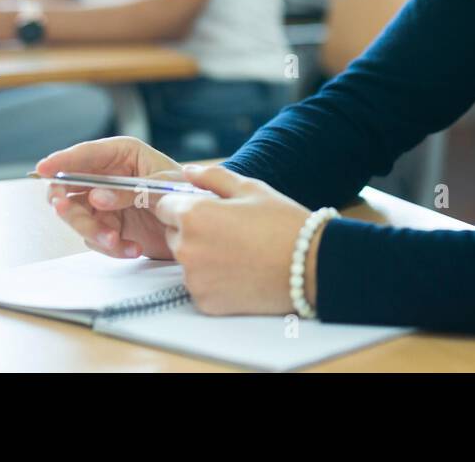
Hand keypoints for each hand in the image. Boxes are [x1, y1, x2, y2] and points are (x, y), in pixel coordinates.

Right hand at [37, 136, 183, 260]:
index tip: (44, 169)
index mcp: (120, 154)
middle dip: (67, 205)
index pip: (84, 154)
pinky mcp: (109, 226)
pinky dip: (112, 247)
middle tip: (66, 211)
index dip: (62, 160)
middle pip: (68, 189)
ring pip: (77, 217)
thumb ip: (128, 191)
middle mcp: (106, 177)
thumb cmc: (186, 191)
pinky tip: (134, 248)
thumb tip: (96, 198)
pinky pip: (96, 239)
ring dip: (93, 231)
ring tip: (116, 240)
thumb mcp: (162, 186)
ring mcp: (105, 204)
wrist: (199, 223)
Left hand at [154, 165, 318, 315]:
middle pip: (173, 235)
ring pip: (186, 261)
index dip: (184, 205)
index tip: (209, 210)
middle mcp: (186, 249)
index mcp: (193, 215)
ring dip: (203, 256)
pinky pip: (199, 285)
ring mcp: (194, 279)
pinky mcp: (204, 302)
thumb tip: (188, 171)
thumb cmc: (282, 222)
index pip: (163, 206)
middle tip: (230, 231)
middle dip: (193, 231)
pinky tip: (241, 271)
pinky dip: (213, 280)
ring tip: (239, 251)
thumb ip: (212, 177)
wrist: (311, 266)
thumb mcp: (250, 188)